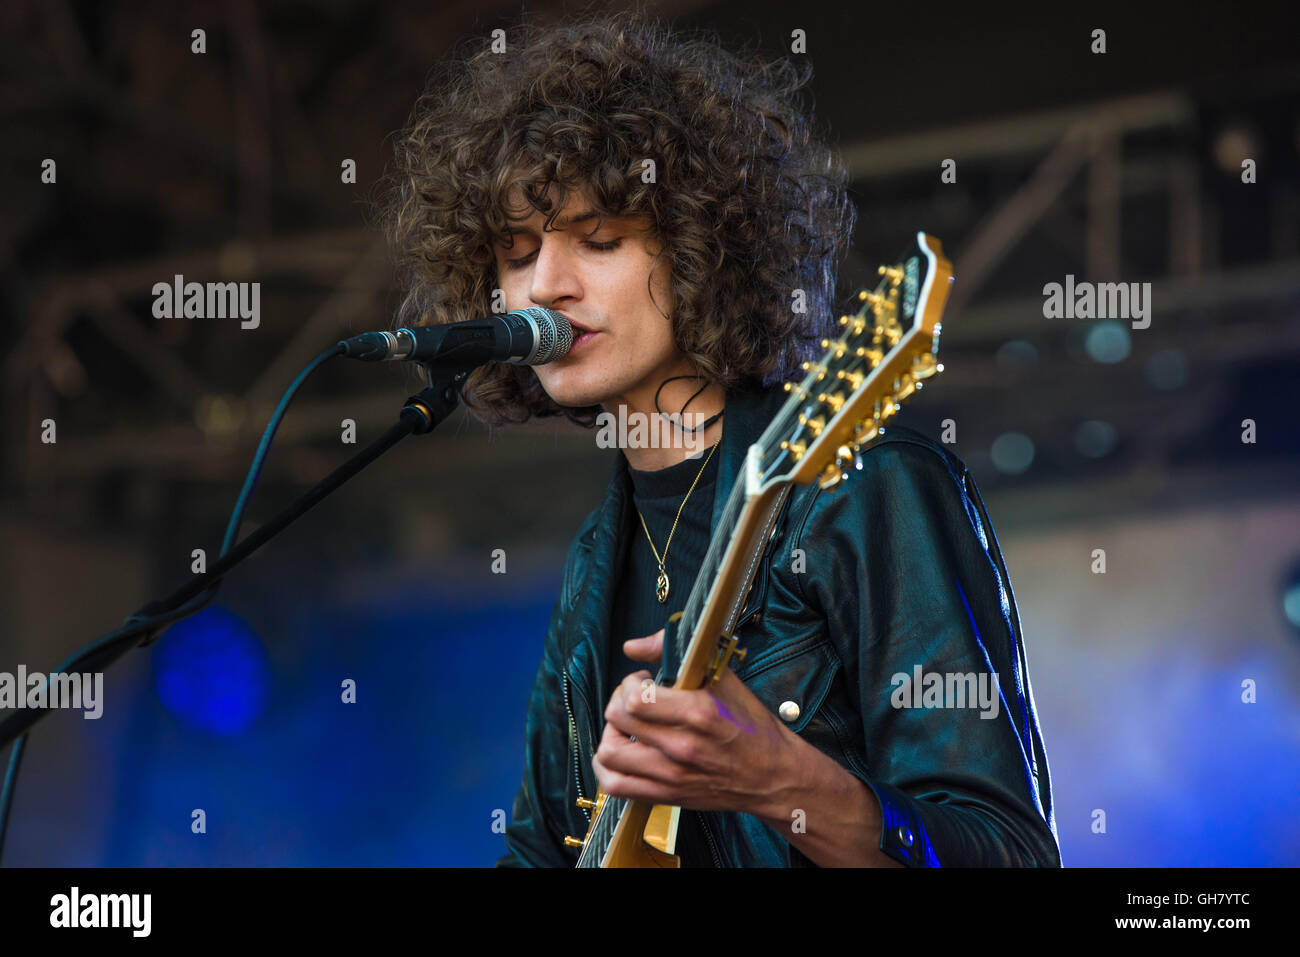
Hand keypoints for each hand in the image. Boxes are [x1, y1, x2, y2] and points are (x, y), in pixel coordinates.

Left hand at [592, 628, 798, 818]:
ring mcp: (672, 775)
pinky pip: (616, 785)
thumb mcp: (724, 679)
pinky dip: (607, 767)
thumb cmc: (751, 727)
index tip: (644, 680)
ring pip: (608, 753)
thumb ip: (676, 653)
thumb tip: (633, 646)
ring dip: (610, 733)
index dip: (631, 682)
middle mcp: (682, 747)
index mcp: (698, 713)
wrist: (773, 776)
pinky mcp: (666, 795)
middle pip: (617, 719)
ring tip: (627, 727)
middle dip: (619, 700)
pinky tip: (623, 752)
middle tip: (635, 698)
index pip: (636, 697)